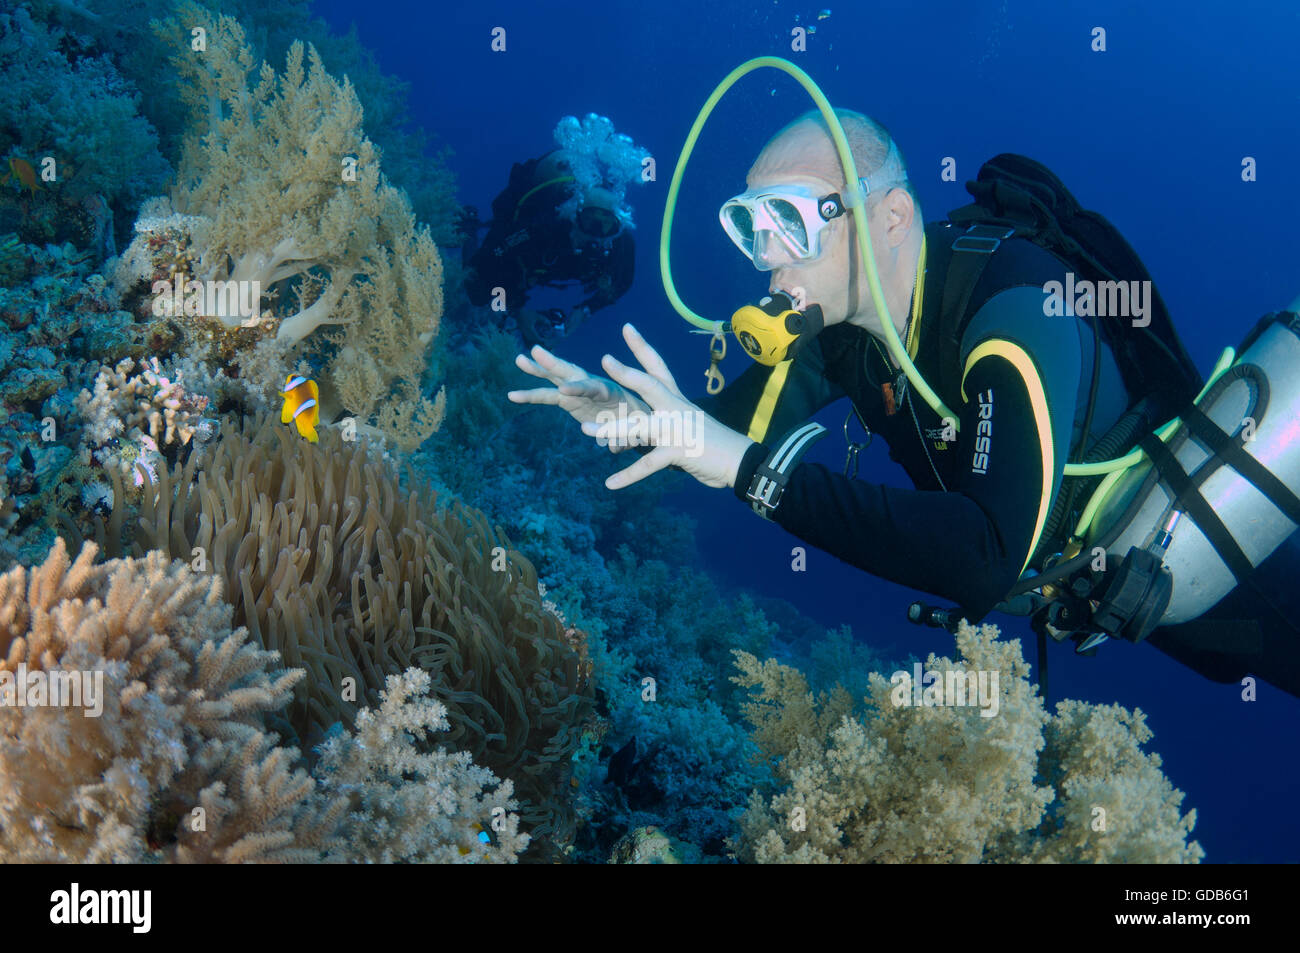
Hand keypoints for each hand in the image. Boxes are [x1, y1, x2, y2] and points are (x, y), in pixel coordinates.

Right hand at [508, 339, 649, 452]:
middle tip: (535, 351)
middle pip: (572, 373)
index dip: (580, 389)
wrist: (637, 418)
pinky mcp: (569, 400)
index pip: (594, 388)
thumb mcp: (636, 433)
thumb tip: (613, 447)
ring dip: (538, 370)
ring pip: (556, 378)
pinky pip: (547, 396)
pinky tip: (512, 396)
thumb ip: (625, 439)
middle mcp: (593, 386)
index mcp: (612, 392)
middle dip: (554, 363)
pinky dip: (531, 395)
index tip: (565, 389)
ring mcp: (579, 391)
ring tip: (519, 359)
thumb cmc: (640, 424)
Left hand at [578, 324, 754, 489]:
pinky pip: (647, 465)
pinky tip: (609, 484)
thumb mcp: (688, 422)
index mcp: (677, 399)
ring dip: (611, 429)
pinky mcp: (677, 452)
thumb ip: (665, 419)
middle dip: (628, 373)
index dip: (642, 347)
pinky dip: (627, 475)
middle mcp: (676, 408)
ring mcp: (676, 430)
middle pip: (650, 385)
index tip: (627, 327)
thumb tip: (643, 425)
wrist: (739, 461)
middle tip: (606, 360)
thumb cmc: (713, 442)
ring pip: (639, 426)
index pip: (657, 368)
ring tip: (585, 429)